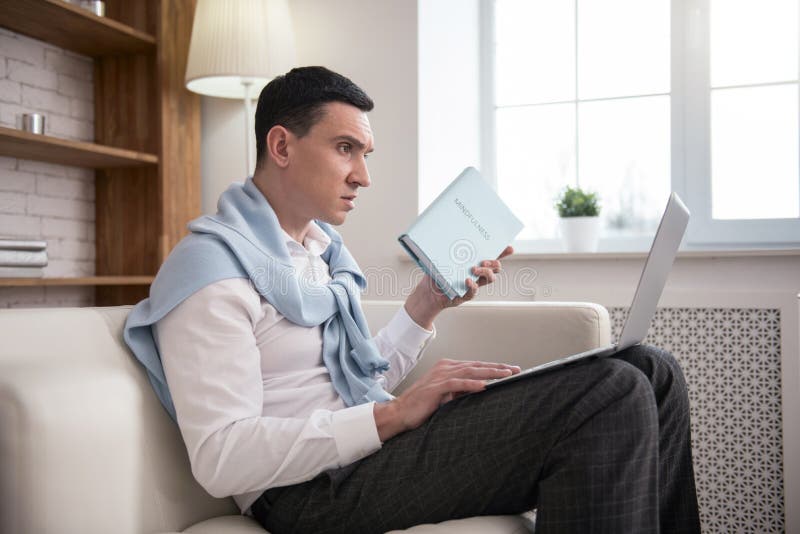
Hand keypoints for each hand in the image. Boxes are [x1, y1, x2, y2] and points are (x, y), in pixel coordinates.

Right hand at [373, 358, 520, 440]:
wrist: (400, 412)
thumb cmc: (422, 406)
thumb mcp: (446, 396)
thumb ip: (461, 391)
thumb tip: (481, 390)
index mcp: (448, 368)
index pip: (476, 365)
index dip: (494, 367)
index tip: (510, 370)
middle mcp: (445, 368)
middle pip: (476, 365)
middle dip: (498, 367)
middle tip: (516, 370)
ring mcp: (440, 376)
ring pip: (470, 371)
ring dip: (489, 372)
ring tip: (506, 375)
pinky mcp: (435, 387)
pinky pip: (456, 383)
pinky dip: (470, 384)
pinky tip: (483, 385)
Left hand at [404, 245, 514, 329]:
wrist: (427, 292)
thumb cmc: (436, 273)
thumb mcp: (442, 258)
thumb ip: (449, 248)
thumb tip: (449, 231)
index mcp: (474, 262)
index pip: (492, 256)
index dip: (502, 252)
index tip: (509, 248)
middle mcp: (477, 273)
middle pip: (496, 268)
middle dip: (494, 263)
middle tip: (485, 260)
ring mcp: (473, 284)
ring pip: (490, 278)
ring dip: (485, 272)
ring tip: (474, 269)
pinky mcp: (466, 295)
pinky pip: (474, 291)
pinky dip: (472, 286)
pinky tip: (467, 280)